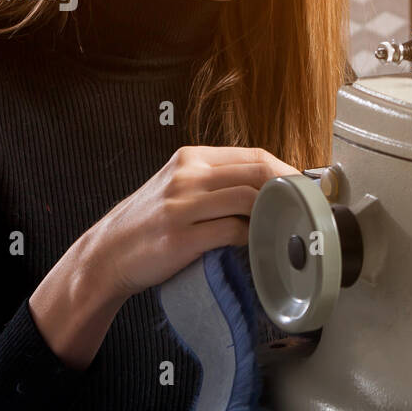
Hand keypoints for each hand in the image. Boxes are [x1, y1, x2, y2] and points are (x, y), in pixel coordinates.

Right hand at [88, 145, 300, 300]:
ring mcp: (182, 205)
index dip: (286, 170)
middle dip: (289, 190)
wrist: (106, 254)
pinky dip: (253, 238)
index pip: (253, 155)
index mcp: (190, 158)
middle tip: (305, 207)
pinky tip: (260, 245)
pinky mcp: (181, 236)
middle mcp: (187, 175)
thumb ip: (216, 181)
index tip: (305, 187)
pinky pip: (232, 231)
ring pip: (248, 199)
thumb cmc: (148, 224)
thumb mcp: (178, 187)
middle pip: (257, 173)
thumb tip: (267, 187)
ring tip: (286, 226)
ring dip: (274, 214)